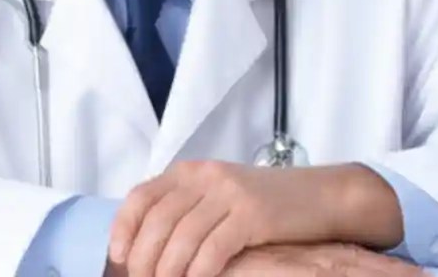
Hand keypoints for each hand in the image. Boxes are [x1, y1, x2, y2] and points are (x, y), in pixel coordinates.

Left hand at [107, 160, 402, 276]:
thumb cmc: (265, 206)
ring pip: (182, 237)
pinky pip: (214, 247)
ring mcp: (229, 193)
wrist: (318, 197)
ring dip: (168, 270)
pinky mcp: (252, 214)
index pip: (141, 197)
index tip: (119, 258)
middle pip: (158, 221)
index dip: (124, 229)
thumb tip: (143, 249)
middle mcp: (206, 177)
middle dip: (144, 258)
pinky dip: (199, 270)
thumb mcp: (218, 198)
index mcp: (191, 171)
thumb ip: (185, 211)